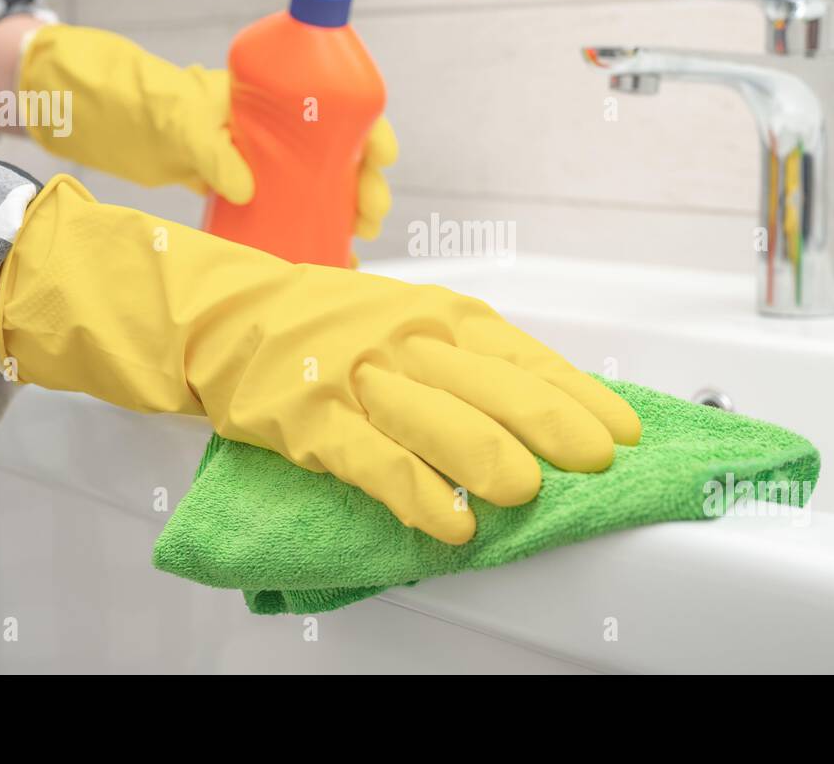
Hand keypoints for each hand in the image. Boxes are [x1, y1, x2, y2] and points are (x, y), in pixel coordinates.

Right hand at [0, 176, 640, 543]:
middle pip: (491, 381)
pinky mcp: (309, 417)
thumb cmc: (319, 319)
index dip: (573, 391)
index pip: (518, 352)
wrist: (216, 311)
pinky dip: (417, 492)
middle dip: (552, 423)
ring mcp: (354, 375)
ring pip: (437, 416)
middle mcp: (401, 337)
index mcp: (432, 312)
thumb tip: (535, 400)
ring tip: (532, 492)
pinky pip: (372, 459)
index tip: (618, 426)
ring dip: (490, 455)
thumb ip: (461, 354)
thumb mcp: (401, 317)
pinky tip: (452, 523)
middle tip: (596, 461)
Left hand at [17, 24, 394, 246]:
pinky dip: (299, 227)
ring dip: (339, 209)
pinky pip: (276, 205)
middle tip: (369, 215)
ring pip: (311, 181)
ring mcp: (250, 155)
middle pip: (332, 149)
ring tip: (355, 240)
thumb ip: (208, 149)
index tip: (381, 156)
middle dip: (361, 181)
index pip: (330, 101)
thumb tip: (246, 189)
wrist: (83, 110)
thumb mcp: (171, 116)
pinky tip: (317, 251)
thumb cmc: (128, 95)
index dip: (365, 127)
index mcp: (262, 94)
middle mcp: (265, 124)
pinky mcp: (229, 185)